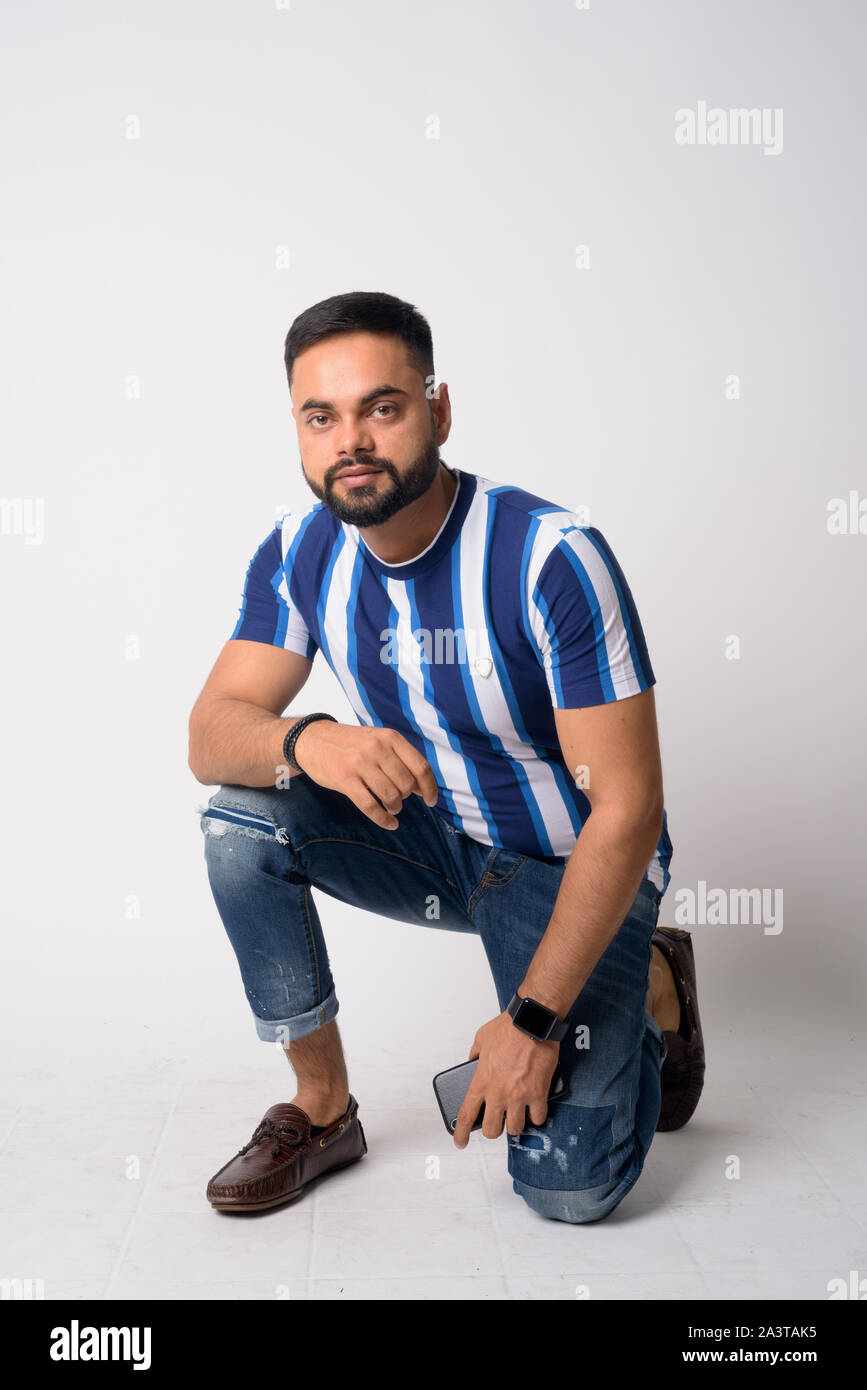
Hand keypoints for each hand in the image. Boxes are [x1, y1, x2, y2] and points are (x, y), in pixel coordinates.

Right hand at [292, 721, 438, 828]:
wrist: (312, 739)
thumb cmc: (350, 743)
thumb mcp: (377, 739)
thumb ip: (399, 757)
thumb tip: (422, 786)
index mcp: (389, 737)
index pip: (420, 766)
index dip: (430, 787)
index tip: (431, 800)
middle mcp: (377, 748)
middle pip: (406, 784)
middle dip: (407, 798)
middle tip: (400, 800)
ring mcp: (360, 763)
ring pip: (390, 796)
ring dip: (395, 808)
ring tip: (392, 809)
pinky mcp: (345, 779)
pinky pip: (370, 806)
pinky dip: (383, 819)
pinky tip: (388, 823)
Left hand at [452, 1011, 558, 1148]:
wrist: (532, 1022)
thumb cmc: (508, 1027)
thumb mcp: (481, 1038)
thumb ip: (475, 1054)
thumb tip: (473, 1060)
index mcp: (481, 1082)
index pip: (466, 1115)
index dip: (461, 1133)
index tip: (460, 1142)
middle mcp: (498, 1094)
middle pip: (492, 1130)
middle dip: (494, 1130)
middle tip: (498, 1122)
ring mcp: (519, 1097)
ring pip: (515, 1129)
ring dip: (516, 1124)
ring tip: (518, 1114)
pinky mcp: (538, 1095)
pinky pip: (537, 1118)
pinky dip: (536, 1116)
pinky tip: (535, 1108)